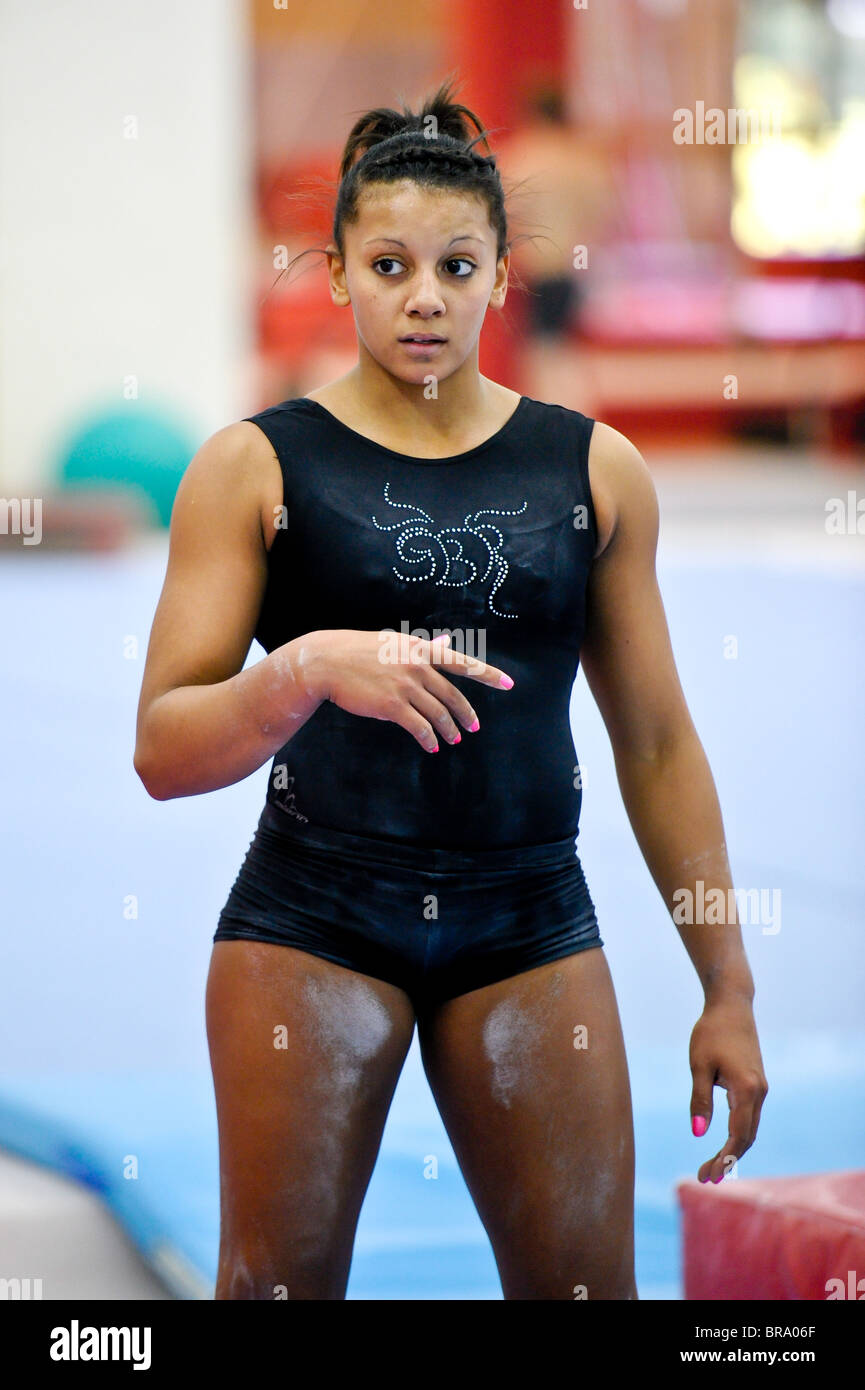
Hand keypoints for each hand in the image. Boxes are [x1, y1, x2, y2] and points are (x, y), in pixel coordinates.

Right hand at [301, 628, 513, 752]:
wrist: (326, 662)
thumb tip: (446, 643)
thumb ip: (423, 647)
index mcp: (420, 649)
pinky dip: (428, 739)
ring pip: (438, 713)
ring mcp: (405, 686)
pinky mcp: (392, 705)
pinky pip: (419, 727)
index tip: (509, 684)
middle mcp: (417, 666)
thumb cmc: (357, 651)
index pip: (462, 662)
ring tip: (453, 739)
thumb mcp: (394, 643)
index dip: (488, 675)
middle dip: (466, 714)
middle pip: (452, 695)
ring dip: (448, 730)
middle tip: (473, 727)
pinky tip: (431, 746)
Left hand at [688, 995, 767, 1182]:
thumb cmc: (711, 1032)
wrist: (731, 1006)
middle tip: (706, 1177)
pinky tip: (725, 1144)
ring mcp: (761, 1088)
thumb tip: (698, 1133)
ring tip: (713, 1167)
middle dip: (728, 1159)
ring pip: (750, 1128)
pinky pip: (749, 1116)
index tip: (707, 1175)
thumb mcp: (698, 1066)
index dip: (724, 1158)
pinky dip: (739, 1134)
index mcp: (746, 1089)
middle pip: (747, 1137)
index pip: (738, 1135)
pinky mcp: (756, 1083)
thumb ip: (699, 1100)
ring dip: (734, 1149)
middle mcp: (759, 1092)